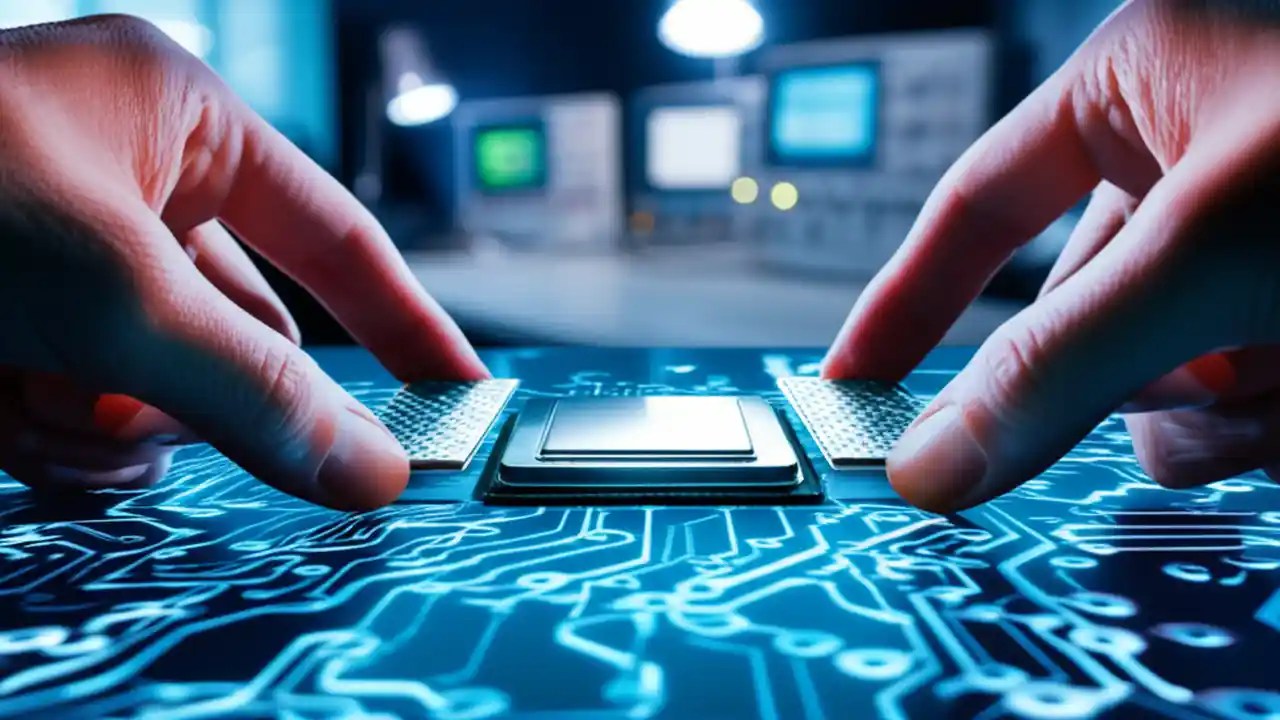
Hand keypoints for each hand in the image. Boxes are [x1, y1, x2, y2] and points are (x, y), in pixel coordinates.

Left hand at [0, 16, 487, 508]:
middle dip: (202, 398)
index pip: (334, 235)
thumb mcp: (107, 293)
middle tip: (205, 440)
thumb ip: (253, 391)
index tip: (458, 392)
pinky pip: (69, 401)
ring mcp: (50, 249)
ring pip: (147, 381)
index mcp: (173, 121)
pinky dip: (41, 432)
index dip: (406, 319)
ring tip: (32, 406)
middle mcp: (118, 178)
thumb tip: (370, 470)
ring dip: (105, 425)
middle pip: (232, 330)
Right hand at [823, 0, 1279, 511]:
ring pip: (1160, 379)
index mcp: (1137, 88)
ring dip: (1217, 409)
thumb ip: (1055, 365)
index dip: (907, 298)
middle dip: (1129, 372)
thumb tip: (927, 462)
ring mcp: (1252, 241)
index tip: (852, 382)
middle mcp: (1188, 161)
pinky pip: (1238, 404)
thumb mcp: (1206, 250)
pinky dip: (1270, 423)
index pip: (976, 202)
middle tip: (1189, 372)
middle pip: (1077, 319)